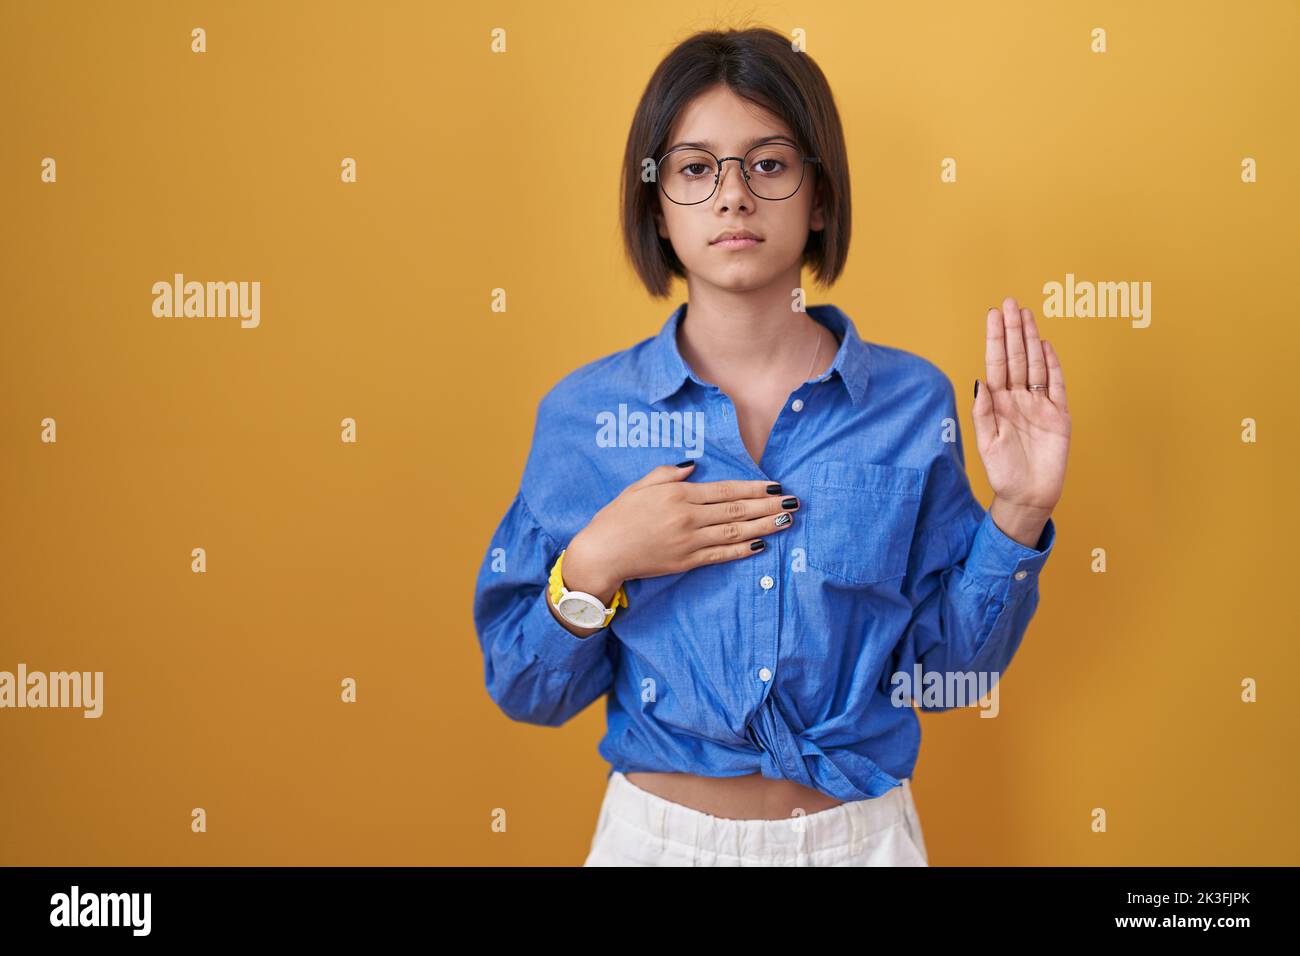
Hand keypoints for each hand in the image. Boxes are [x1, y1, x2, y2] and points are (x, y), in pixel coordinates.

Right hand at [561, 462, 797, 600]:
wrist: (602, 552)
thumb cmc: (617, 517)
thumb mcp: (640, 486)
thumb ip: (668, 474)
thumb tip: (692, 466)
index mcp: (678, 494)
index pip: (726, 489)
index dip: (754, 487)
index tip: (775, 485)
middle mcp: (688, 517)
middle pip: (737, 509)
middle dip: (769, 505)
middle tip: (794, 502)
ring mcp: (689, 541)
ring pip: (735, 531)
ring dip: (764, 525)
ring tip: (786, 520)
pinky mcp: (686, 562)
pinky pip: (721, 555)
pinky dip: (742, 550)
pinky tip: (761, 544)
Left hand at [973, 296, 1070, 528]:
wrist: (1028, 496)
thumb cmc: (1003, 472)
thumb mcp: (986, 443)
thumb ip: (983, 412)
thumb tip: (980, 381)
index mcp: (997, 403)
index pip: (995, 363)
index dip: (995, 338)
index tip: (993, 314)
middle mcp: (1017, 399)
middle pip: (1016, 357)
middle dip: (1013, 329)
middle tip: (1011, 302)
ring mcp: (1039, 405)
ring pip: (1035, 364)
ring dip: (1030, 339)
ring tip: (1026, 314)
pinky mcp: (1058, 415)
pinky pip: (1056, 384)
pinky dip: (1052, 364)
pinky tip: (1045, 346)